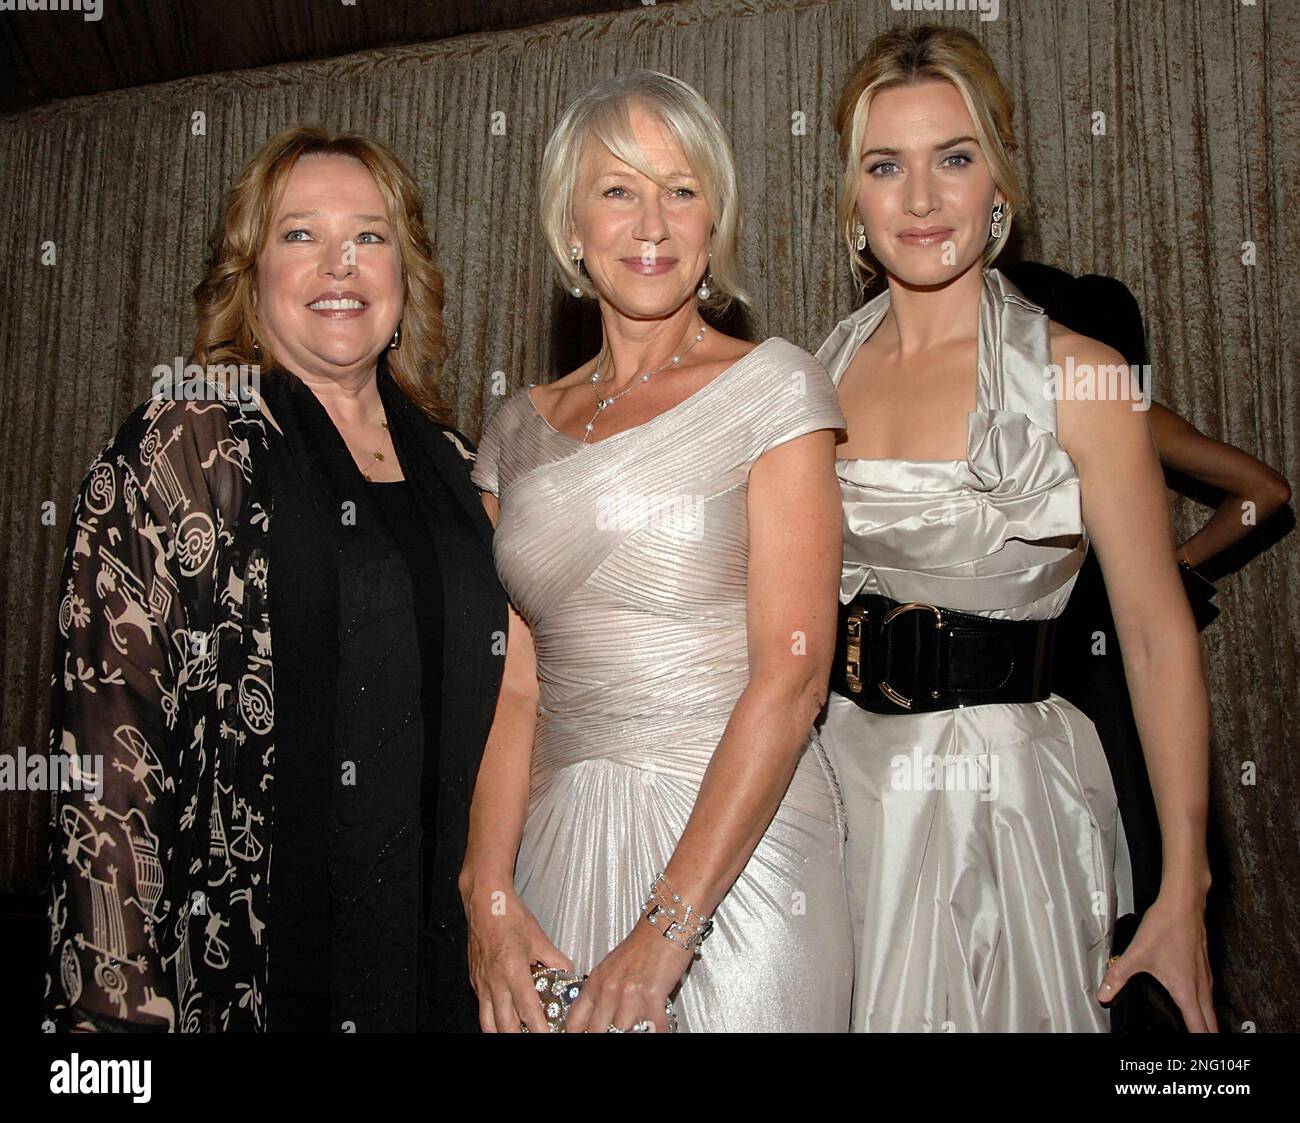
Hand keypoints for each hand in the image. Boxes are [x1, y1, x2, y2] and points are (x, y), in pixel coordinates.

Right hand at [464, 882, 572, 1032]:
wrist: (485, 902)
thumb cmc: (508, 916)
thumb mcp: (539, 938)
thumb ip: (556, 959)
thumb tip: (569, 972)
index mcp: (513, 970)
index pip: (528, 1010)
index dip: (539, 1028)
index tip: (547, 1034)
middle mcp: (495, 980)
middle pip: (505, 1025)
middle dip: (519, 1035)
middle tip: (533, 1035)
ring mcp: (482, 982)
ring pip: (487, 1023)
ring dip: (502, 1032)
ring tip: (516, 1033)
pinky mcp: (475, 980)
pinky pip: (482, 1007)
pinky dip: (491, 1018)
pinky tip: (503, 1016)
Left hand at [564, 918, 694, 1032]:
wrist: (665, 925)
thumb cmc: (643, 945)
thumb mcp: (611, 967)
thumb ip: (602, 992)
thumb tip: (598, 1017)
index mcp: (596, 982)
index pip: (575, 1020)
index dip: (577, 1033)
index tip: (581, 1035)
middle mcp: (609, 989)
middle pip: (597, 1031)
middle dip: (606, 1034)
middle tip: (616, 1030)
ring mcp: (629, 994)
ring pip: (623, 1031)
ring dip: (634, 1031)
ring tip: (639, 1027)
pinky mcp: (652, 996)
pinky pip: (653, 1027)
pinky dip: (657, 1030)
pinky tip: (658, 1027)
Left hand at [1097, 892, 1216, 1031]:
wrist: (1183, 903)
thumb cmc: (1166, 926)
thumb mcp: (1135, 954)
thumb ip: (1118, 976)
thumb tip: (1105, 994)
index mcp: (1186, 991)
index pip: (1199, 1027)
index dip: (1198, 1041)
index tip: (1194, 1051)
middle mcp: (1200, 987)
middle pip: (1211, 1022)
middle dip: (1207, 1035)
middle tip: (1200, 1044)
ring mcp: (1204, 976)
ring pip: (1211, 1008)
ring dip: (1208, 1022)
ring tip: (1199, 1030)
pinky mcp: (1203, 966)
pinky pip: (1208, 994)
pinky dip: (1205, 1006)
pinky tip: (1195, 1003)